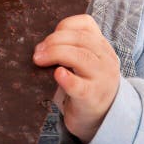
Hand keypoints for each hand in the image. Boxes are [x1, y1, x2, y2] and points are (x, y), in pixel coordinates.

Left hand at [33, 14, 119, 143]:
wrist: (101, 119)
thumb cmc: (85, 86)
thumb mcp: (84, 63)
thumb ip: (70, 49)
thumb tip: (40, 46)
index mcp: (102, 46)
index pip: (86, 24)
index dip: (64, 27)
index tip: (48, 38)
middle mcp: (106, 59)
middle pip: (81, 39)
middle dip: (54, 41)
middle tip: (37, 52)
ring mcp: (102, 79)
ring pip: (81, 57)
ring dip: (56, 54)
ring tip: (39, 60)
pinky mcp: (93, 98)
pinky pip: (80, 86)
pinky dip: (67, 79)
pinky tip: (57, 74)